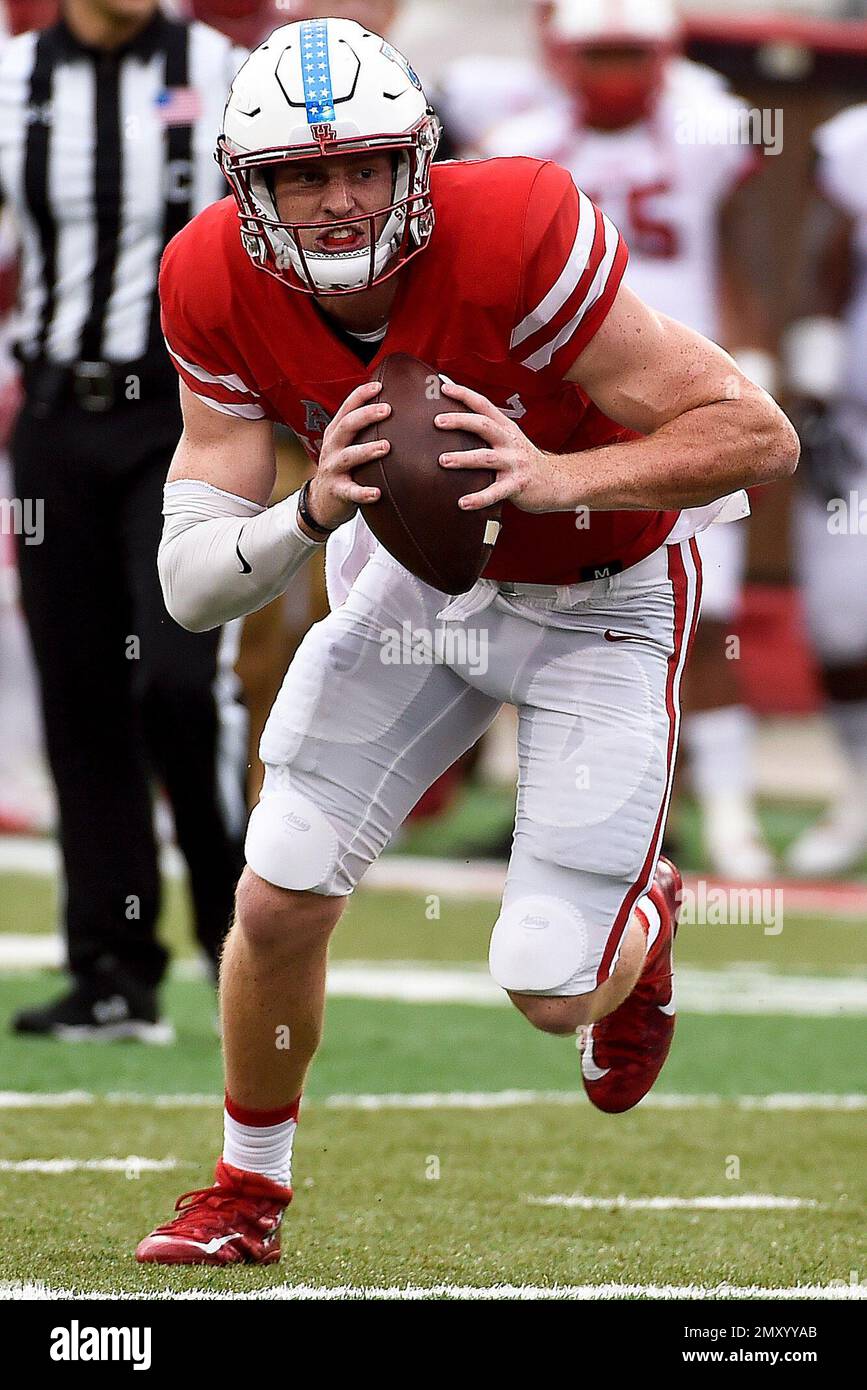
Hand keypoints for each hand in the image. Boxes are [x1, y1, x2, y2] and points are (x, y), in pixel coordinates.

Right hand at [304, 381, 389, 530]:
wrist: (321, 501)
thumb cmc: (343, 468)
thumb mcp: (347, 444)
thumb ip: (363, 429)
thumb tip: (394, 407)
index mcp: (336, 433)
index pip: (347, 408)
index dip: (361, 395)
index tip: (379, 385)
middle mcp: (332, 447)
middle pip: (347, 426)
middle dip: (366, 416)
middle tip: (387, 410)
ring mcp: (333, 469)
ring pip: (349, 456)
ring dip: (367, 450)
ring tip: (386, 447)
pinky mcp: (337, 491)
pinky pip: (351, 492)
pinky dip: (363, 492)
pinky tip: (377, 493)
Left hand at [434, 381, 551, 511]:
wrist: (556, 482)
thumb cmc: (524, 461)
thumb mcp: (509, 440)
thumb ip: (487, 432)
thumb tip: (454, 424)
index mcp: (506, 428)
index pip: (484, 405)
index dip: (465, 394)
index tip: (444, 386)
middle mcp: (510, 442)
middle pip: (484, 425)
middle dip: (460, 421)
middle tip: (438, 421)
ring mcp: (514, 463)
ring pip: (487, 458)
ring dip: (464, 458)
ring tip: (443, 460)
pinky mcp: (517, 485)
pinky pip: (496, 492)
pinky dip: (479, 498)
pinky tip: (463, 503)